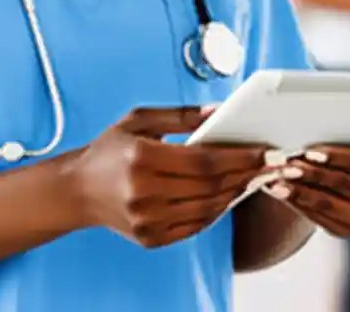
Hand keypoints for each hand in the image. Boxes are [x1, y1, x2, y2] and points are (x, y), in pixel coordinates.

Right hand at [74, 107, 268, 248]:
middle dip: (246, 174)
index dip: (240, 158)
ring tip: (254, 177)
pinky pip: (196, 226)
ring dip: (236, 193)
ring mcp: (147, 220)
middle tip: (271, 164)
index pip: (205, 161)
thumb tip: (220, 111)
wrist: (78, 191)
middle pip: (211, 186)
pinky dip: (217, 210)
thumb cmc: (110, 151)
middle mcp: (143, 193)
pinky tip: (228, 195)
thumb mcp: (140, 120)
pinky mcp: (151, 238)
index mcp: (141, 159)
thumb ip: (182, 115)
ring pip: (208, 208)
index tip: (266, 152)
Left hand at [265, 145, 349, 236]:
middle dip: (314, 172)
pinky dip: (296, 200)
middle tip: (286, 160)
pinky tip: (277, 188)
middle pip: (348, 185)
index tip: (311, 150)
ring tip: (276, 173)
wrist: (337, 168)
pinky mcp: (347, 231)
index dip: (339, 156)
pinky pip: (319, 217)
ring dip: (300, 187)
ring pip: (330, 203)